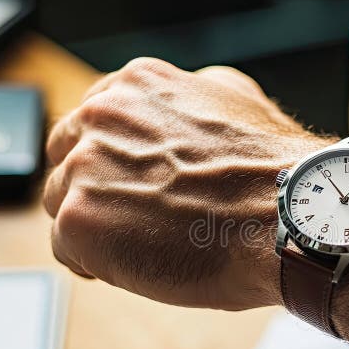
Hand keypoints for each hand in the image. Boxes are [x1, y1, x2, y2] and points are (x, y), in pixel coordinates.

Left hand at [43, 58, 325, 309]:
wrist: (285, 215)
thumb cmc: (270, 169)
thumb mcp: (236, 96)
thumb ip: (189, 95)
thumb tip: (180, 108)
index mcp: (135, 85)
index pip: (92, 121)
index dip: (112, 157)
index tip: (129, 179)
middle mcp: (102, 116)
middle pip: (68, 158)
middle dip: (96, 187)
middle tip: (136, 215)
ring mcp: (84, 166)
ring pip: (64, 202)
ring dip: (98, 224)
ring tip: (146, 243)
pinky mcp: (80, 220)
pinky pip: (67, 248)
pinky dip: (97, 262)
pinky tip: (140, 263)